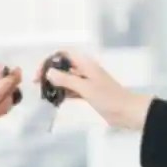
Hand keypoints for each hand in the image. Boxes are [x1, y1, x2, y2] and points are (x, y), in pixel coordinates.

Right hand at [36, 50, 152, 130]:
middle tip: (38, 85)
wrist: (127, 112)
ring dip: (56, 84)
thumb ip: (66, 79)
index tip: (40, 73)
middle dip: (50, 73)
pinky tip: (56, 100)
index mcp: (86, 64)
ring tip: (44, 94)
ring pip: (67, 79)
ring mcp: (87, 82)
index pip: (64, 54)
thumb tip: (48, 72)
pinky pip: (72, 90)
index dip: (50, 60)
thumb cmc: (108, 97)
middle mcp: (85, 70)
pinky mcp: (89, 94)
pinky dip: (64, 94)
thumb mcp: (85, 87)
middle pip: (64, 66)